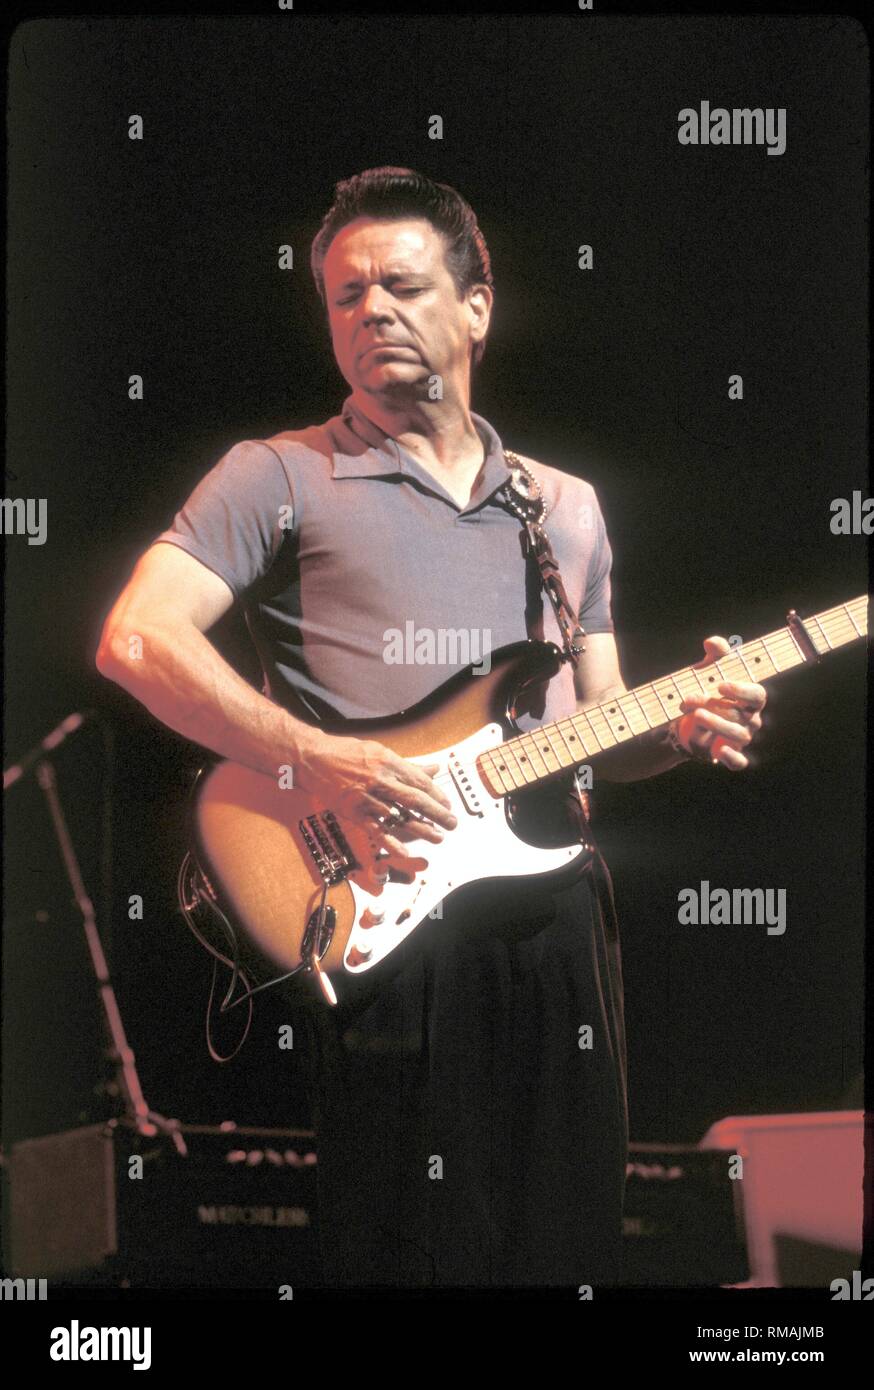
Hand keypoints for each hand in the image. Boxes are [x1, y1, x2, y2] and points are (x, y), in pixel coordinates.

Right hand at [294, 731, 456, 889]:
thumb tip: (433, 769)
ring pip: (399, 817)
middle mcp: (380, 780)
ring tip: (438, 837)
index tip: (448, 804)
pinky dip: (391, 842)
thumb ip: (408, 764)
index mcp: (388, 762)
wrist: (313, 758)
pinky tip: (405, 851)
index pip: (420, 781)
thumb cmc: (346, 753)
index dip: (437, 795)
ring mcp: (366, 798)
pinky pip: (376, 830)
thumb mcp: (380, 752)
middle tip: (452, 823)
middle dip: (437, 813)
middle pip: (415, 799)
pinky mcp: (354, 812)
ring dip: (421, 829)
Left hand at [675, 636, 766, 769]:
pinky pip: (739, 762)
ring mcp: (742, 738)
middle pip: (743, 715)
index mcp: (750, 699)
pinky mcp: (731, 755)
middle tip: (693, 699)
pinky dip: (732, 757)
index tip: (720, 684)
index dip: (741, 690)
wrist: (688, 720)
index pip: (757, 695)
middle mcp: (751, 719)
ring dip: (716, 725)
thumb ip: (714, 653)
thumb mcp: (708, 669)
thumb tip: (712, 642)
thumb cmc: (706, 691)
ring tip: (695, 715)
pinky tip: (719, 751)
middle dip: (717, 707)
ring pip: (739, 735)